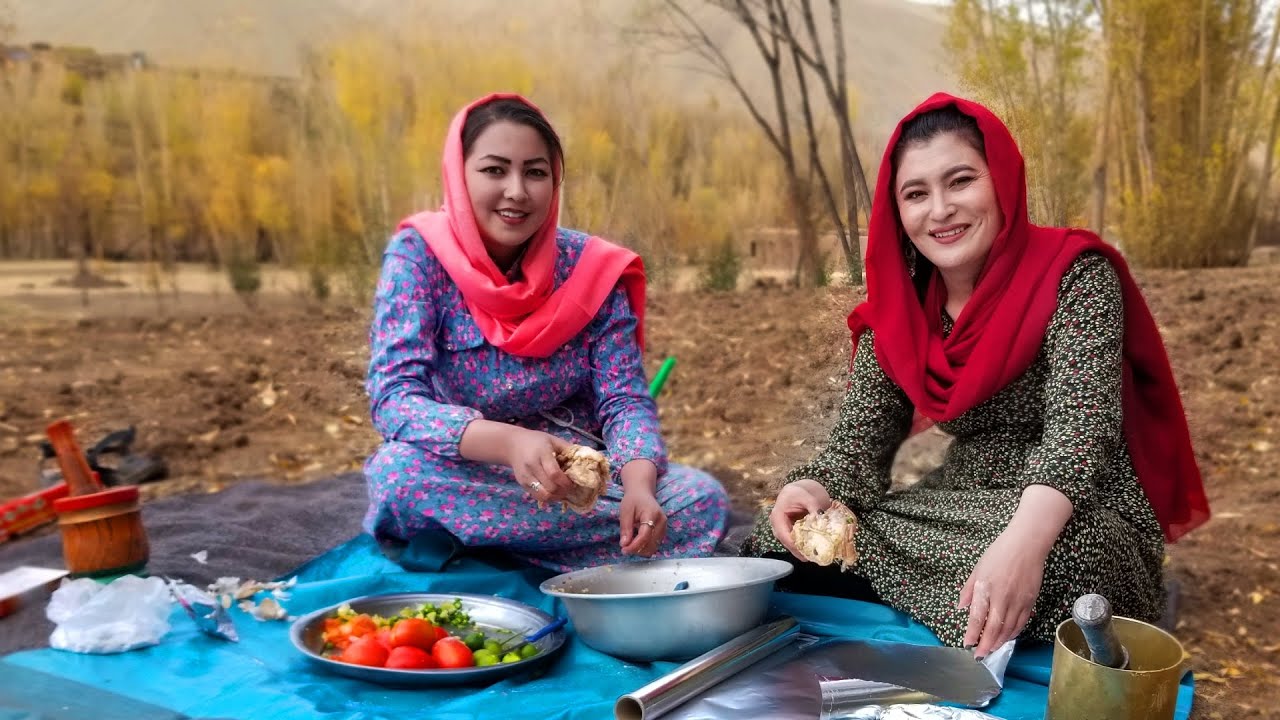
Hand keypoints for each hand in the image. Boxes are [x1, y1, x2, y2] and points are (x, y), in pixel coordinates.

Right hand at [505, 428, 574, 502]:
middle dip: (563, 491)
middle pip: (550, 487)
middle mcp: (532, 467)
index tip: (573, 482)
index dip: (566, 482)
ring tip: (563, 492)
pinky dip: (549, 498)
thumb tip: (585, 459)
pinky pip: (538, 497)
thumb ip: (568, 449)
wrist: (513, 445)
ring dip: (556, 497)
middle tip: (571, 489)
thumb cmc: (536, 441)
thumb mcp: (553, 440)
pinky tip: (554, 493)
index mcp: (541, 454)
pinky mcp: (522, 485)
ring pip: (543, 496)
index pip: (554, 474)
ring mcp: (526, 478)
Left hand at [619, 490, 666, 555]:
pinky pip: (654, 545)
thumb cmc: (633, 500)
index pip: (645, 535)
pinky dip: (644, 547)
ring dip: (641, 550)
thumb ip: (625, 528)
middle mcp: (662, 522)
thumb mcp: (625, 511)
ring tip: (630, 544)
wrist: (642, 494)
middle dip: (637, 549)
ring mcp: (664, 528)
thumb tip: (624, 544)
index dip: (634, 545)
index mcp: (652, 514)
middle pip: (651, 544)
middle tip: (624, 548)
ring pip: (653, 547)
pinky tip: (636, 542)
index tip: (623, 549)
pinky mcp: (662, 532)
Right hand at [768, 479, 832, 560]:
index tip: (808, 552)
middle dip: (800, 551)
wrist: (801, 489)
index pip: (784, 535)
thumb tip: (820, 520)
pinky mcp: (790, 532)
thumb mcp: (809, 496)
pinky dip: (804, 546)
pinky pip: (796, 542)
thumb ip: (815, 507)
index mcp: (777, 516)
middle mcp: (777, 525)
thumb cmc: (802, 491)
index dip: (795, 546)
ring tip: (815, 556)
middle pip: (787, 543)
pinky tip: (814, 550)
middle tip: (813, 557)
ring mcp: (783, 530)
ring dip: (802, 551)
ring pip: (791, 545)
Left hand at [959, 529, 1046, 658]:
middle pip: (994, 628)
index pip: (978, 617)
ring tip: (992, 650)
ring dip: (999, 641)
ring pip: (1009, 628)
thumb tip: (961, 608)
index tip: (967, 644)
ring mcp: (1018, 601)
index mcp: (986, 589)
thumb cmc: (999, 554)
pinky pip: (1021, 622)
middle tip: (980, 656)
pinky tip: (1007, 637)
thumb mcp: (977, 569)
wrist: (1027, 545)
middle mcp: (1002, 599)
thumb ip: (968, 590)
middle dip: (986, 644)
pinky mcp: (1030, 601)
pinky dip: (1013, 633)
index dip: (972, 634)